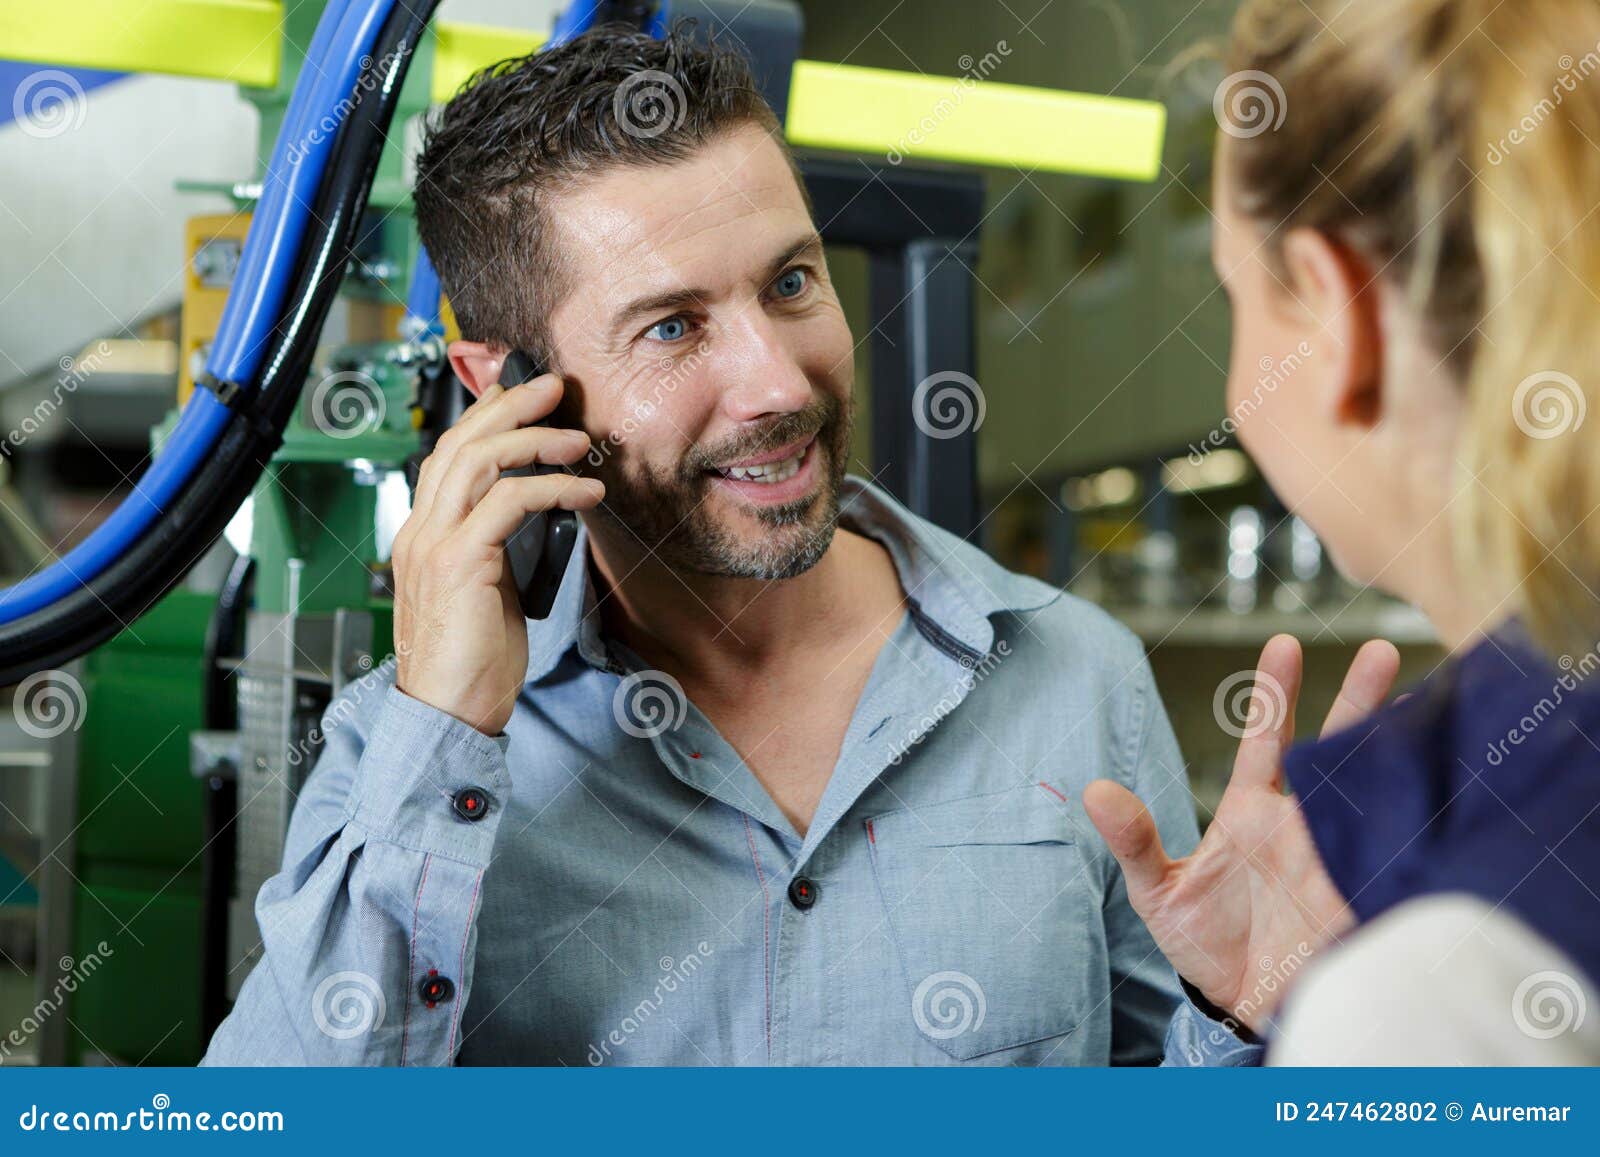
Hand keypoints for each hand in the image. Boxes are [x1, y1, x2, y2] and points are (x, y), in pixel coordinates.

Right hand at [392, 374, 603, 734]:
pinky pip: (508, 503)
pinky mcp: (459, 563)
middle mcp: (420, 531)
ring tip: (578, 437)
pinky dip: (551, 487)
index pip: (450, 456)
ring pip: (479, 461)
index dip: (486, 417)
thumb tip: (546, 515)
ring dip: (533, 438)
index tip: (524, 396)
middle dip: (509, 406)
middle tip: (553, 387)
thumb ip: (504, 549)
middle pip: (461, 443)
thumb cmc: (472, 663)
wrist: (448, 713)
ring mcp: (433, 544)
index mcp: (423, 535)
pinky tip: (585, 492)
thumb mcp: (491, 591)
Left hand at [1083, 634, 1399, 1032]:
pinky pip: (1396, 850)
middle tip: (1383, 651)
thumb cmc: (1205, 946)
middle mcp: (1301, 824)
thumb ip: (1134, 842)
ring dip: (1398, 751)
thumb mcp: (1159, 894)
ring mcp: (1337, 854)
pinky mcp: (1364, 893)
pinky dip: (1419, 824)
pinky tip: (1445, 791)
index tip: (1284, 645)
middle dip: (1361, 701)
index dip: (1275, 692)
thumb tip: (1093, 791)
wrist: (1245, 1009)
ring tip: (1431, 707)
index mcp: (1252, 813)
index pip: (1266, 739)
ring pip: (1373, 790)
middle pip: (1335, 749)